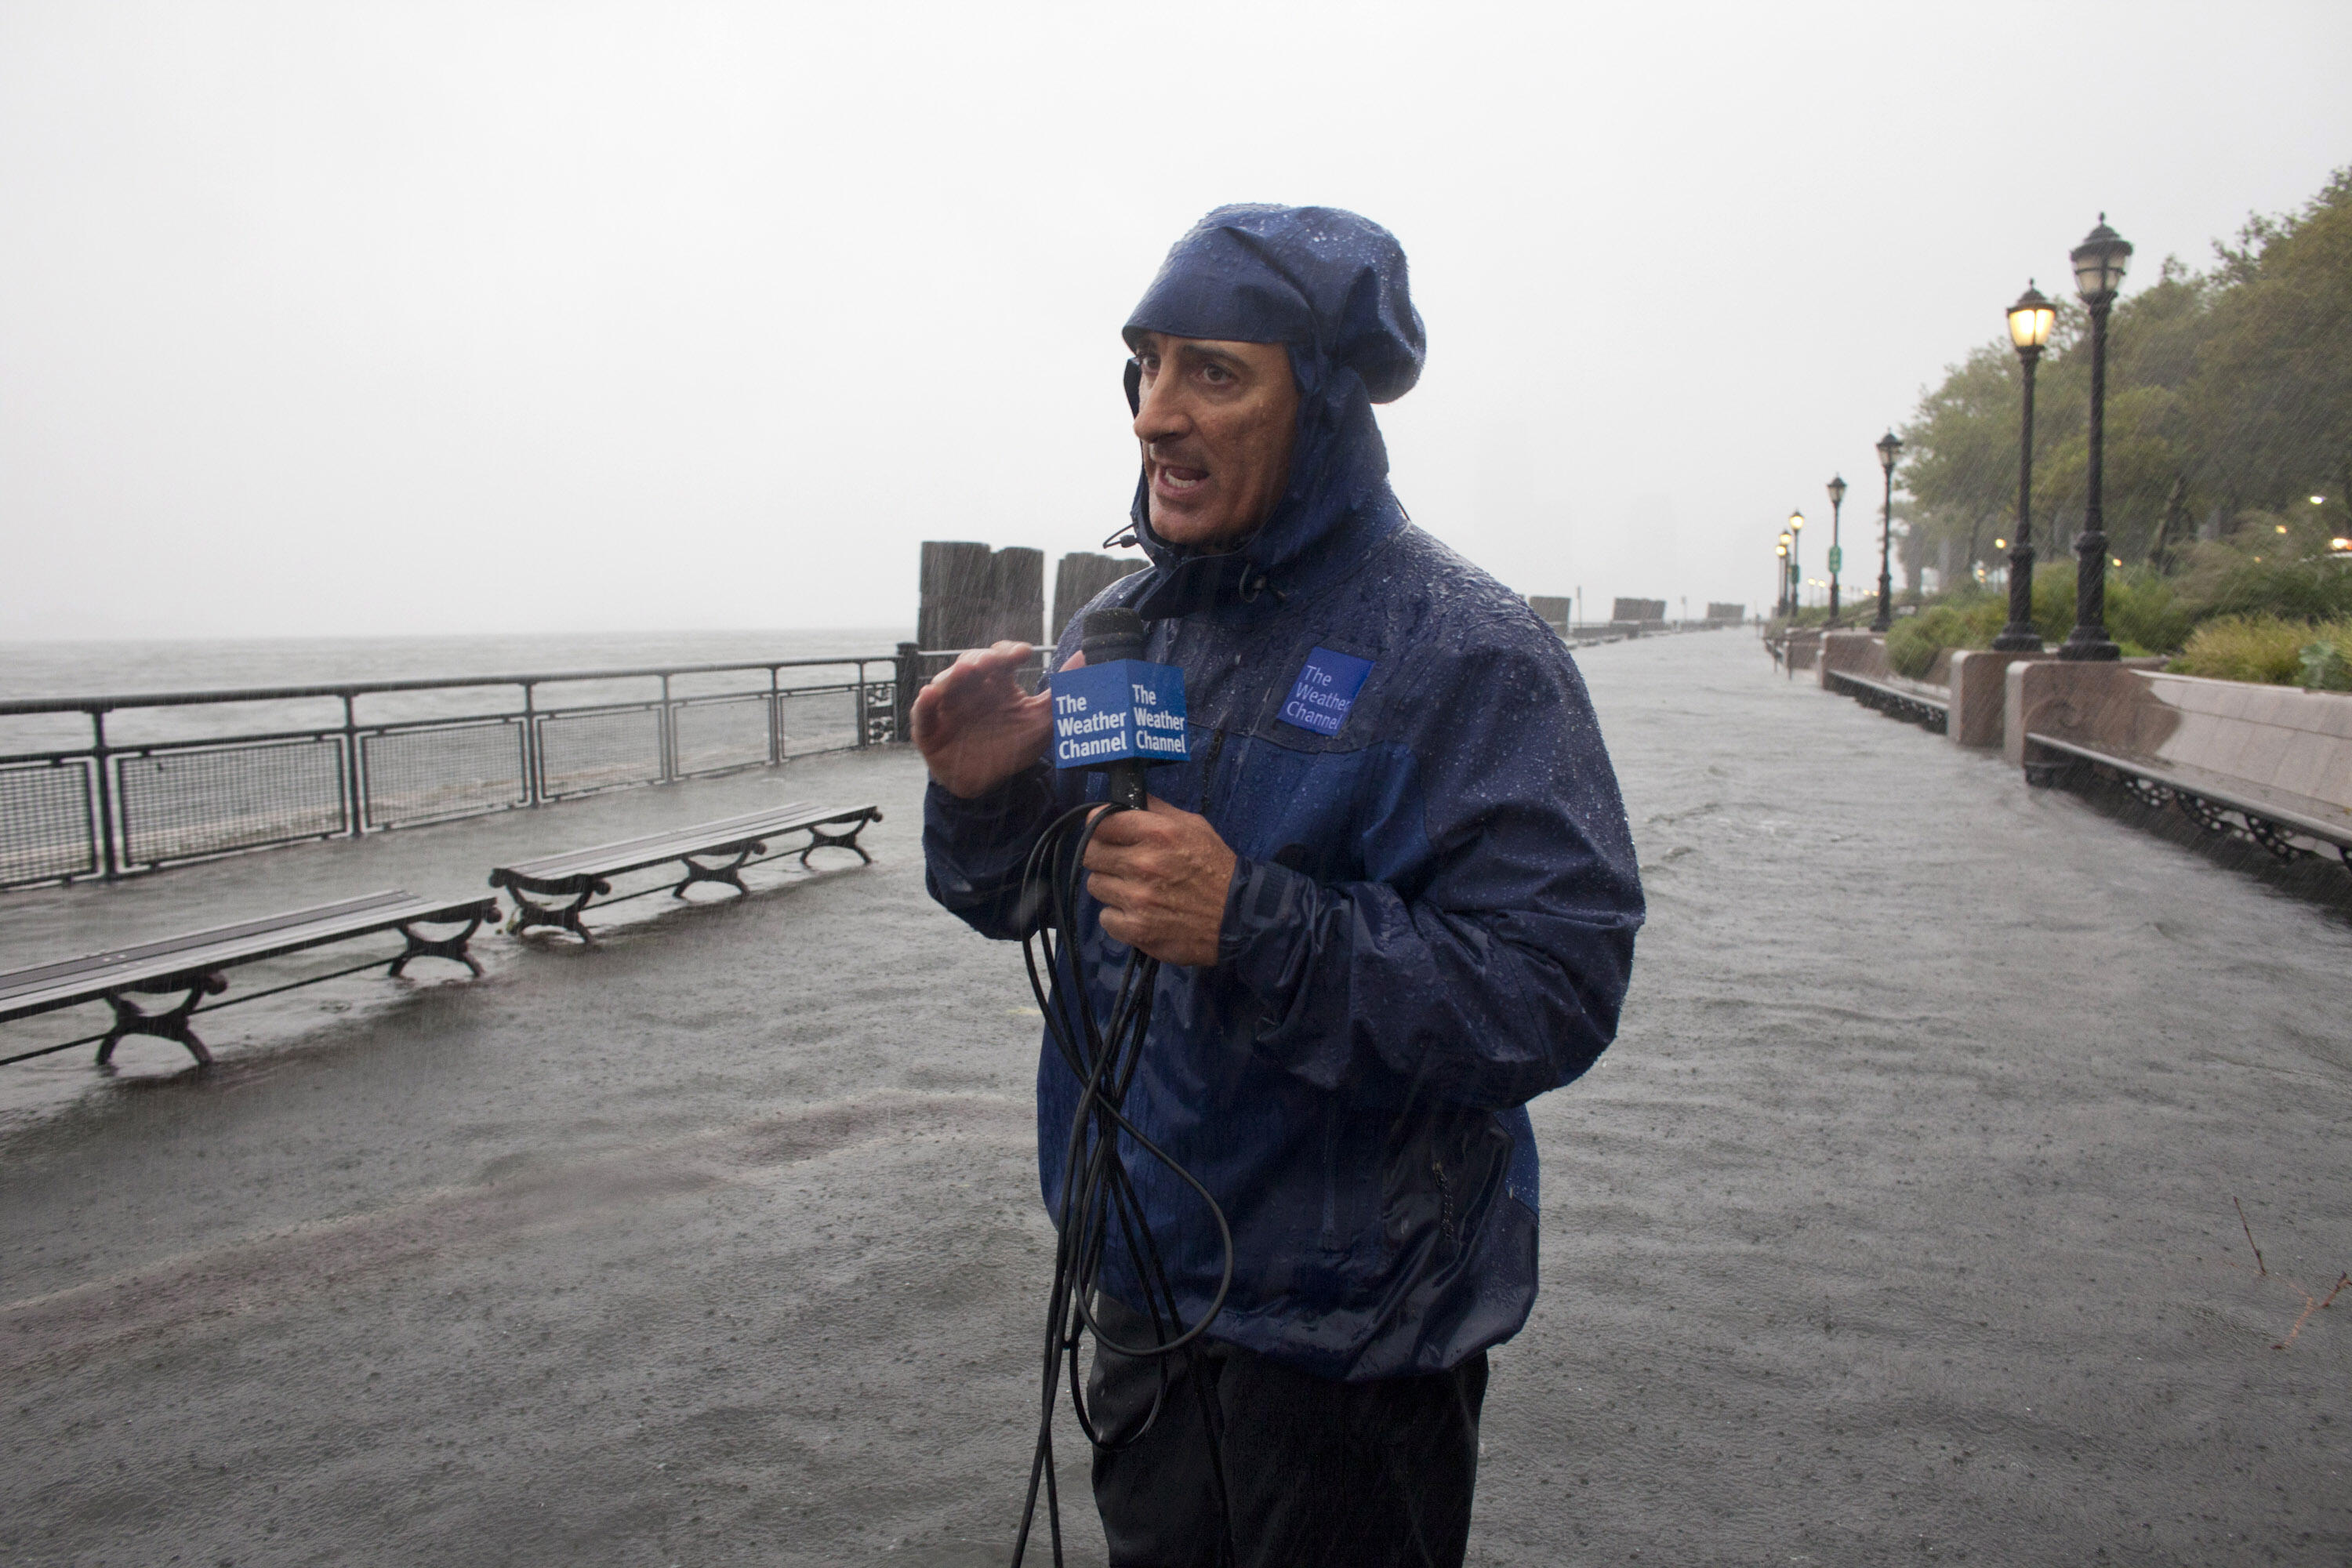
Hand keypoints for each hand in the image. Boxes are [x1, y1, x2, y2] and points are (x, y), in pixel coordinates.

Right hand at [913, 641, 1059, 798]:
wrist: (986, 783)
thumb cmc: (1011, 745)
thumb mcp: (1042, 720)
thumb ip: (1063, 691)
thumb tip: (1087, 659)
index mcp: (997, 682)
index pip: (1001, 657)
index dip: (1009, 651)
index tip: (1023, 653)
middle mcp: (971, 687)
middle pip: (971, 662)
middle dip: (981, 659)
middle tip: (992, 661)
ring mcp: (948, 705)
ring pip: (946, 682)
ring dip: (954, 675)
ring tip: (965, 672)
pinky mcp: (929, 728)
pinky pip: (922, 713)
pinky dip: (924, 703)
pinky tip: (929, 695)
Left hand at [1082, 796, 1237, 967]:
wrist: (1237, 916)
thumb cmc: (1215, 867)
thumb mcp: (1193, 826)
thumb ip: (1157, 810)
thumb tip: (1126, 799)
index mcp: (1158, 833)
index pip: (1101, 823)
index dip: (1100, 826)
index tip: (1106, 832)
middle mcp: (1143, 863)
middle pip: (1090, 854)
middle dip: (1104, 855)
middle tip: (1121, 862)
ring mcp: (1137, 899)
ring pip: (1095, 885)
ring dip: (1111, 886)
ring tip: (1135, 889)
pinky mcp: (1136, 929)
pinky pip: (1105, 917)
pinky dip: (1118, 916)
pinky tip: (1138, 913)